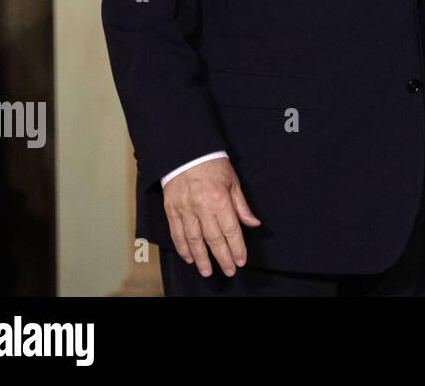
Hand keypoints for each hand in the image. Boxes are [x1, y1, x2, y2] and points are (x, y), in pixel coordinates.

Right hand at [162, 157, 260, 277]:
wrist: (185, 153)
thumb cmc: (213, 165)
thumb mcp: (233, 181)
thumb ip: (241, 205)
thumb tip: (253, 223)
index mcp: (219, 199)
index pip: (230, 230)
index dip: (236, 247)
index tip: (241, 260)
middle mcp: (201, 207)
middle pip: (213, 239)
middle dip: (222, 258)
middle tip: (229, 271)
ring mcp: (184, 210)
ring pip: (193, 240)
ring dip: (201, 258)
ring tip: (207, 271)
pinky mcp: (171, 210)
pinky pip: (177, 234)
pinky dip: (183, 248)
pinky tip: (190, 258)